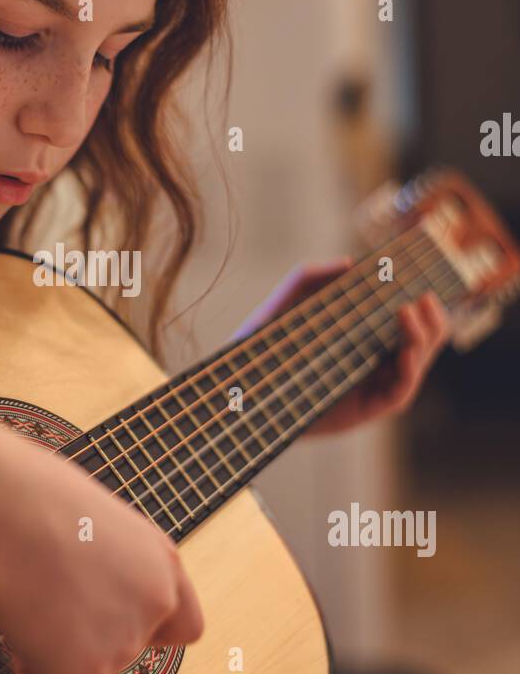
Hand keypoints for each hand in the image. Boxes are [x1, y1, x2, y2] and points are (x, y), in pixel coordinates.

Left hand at [232, 258, 452, 435]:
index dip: (423, 303)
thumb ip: (312, 276)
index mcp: (363, 336)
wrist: (241, 383)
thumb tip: (350, 262)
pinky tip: (405, 350)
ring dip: (423, 339)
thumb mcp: (288, 301)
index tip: (424, 278)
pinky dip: (410, 371)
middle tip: (425, 297)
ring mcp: (371, 387)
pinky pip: (400, 393)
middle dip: (433, 320)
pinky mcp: (364, 410)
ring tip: (411, 311)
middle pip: (423, 343)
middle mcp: (374, 361)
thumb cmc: (263, 341)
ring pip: (417, 366)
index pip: (406, 320)